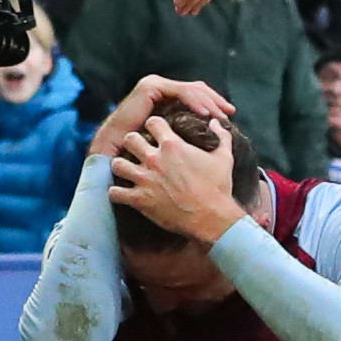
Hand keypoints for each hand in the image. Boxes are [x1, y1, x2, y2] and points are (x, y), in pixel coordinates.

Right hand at [90, 72, 237, 162]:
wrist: (116, 151)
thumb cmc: (142, 150)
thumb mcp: (171, 138)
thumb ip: (186, 129)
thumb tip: (214, 131)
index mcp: (166, 96)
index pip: (195, 94)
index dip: (213, 102)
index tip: (229, 115)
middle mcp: (160, 87)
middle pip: (196, 88)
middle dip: (215, 100)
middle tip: (230, 112)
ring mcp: (155, 85)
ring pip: (190, 89)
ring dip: (208, 102)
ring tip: (220, 115)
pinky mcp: (151, 87)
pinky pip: (179, 92)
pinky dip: (195, 102)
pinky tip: (205, 114)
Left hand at [108, 112, 246, 246]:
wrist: (211, 218)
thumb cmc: (218, 188)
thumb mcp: (224, 158)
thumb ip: (221, 136)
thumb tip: (216, 122)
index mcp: (173, 145)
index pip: (152, 122)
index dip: (153, 125)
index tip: (156, 132)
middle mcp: (155, 159)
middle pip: (129, 138)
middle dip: (132, 142)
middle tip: (138, 150)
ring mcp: (145, 179)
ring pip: (117, 164)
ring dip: (121, 166)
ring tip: (127, 170)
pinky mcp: (140, 200)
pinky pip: (115, 192)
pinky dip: (117, 193)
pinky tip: (123, 194)